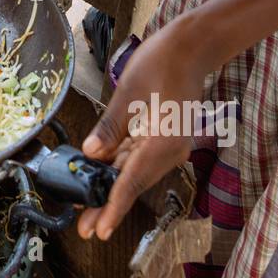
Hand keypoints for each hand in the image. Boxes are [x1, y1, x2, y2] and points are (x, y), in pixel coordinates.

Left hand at [76, 15, 207, 240]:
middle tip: (84, 229)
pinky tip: (102, 179)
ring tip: (89, 211)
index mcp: (162, 142)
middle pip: (133, 183)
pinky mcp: (165, 139)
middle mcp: (170, 150)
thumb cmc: (161, 62)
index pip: (131, 181)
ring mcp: (170, 146)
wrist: (192, 47)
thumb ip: (109, 128)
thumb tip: (90, 154)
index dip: (113, 207)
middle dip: (108, 206)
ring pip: (136, 174)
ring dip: (113, 190)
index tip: (98, 229)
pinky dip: (121, 170)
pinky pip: (140, 159)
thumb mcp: (126, 93)